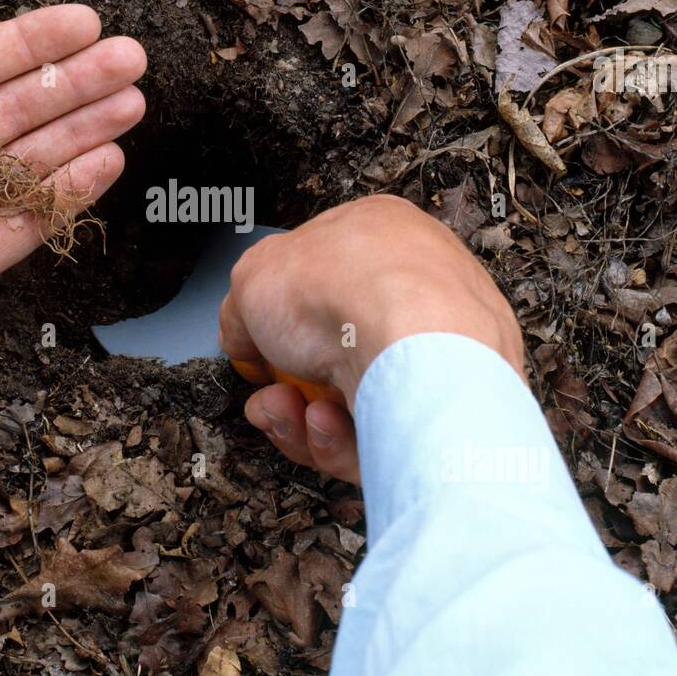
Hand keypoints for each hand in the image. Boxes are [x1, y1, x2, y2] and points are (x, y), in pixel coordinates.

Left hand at [0, 8, 145, 415]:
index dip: (32, 43)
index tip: (83, 23)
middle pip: (16, 109)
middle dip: (74, 82)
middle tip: (130, 59)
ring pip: (30, 160)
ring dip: (83, 129)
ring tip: (133, 103)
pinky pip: (25, 223)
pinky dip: (67, 194)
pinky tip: (107, 163)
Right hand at [218, 194, 523, 482]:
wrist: (411, 345)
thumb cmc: (350, 288)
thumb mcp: (254, 275)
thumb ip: (240, 306)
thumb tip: (240, 335)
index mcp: (379, 237)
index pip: (321, 280)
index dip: (280, 317)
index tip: (253, 345)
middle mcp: (414, 294)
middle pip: (331, 352)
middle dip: (287, 382)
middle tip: (270, 390)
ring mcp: (430, 356)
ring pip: (348, 401)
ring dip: (302, 416)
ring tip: (288, 409)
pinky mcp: (437, 414)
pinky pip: (374, 435)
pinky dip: (338, 438)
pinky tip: (327, 422)